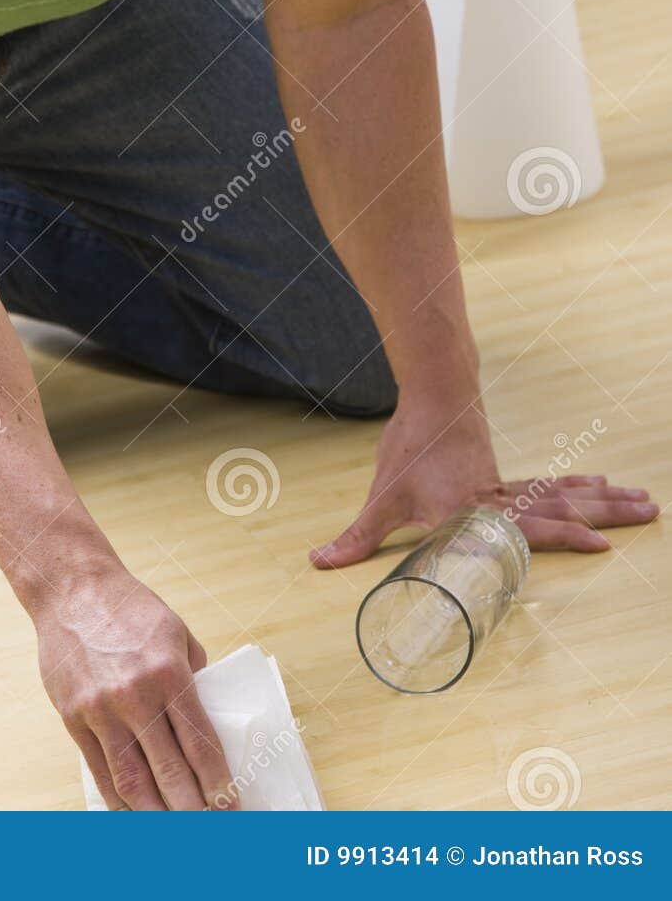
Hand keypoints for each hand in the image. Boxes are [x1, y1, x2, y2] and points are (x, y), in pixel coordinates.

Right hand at [33, 562, 237, 809]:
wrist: (71, 590)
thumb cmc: (130, 608)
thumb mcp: (176, 631)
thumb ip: (194, 676)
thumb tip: (208, 720)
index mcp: (169, 672)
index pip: (200, 744)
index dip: (218, 784)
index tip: (231, 808)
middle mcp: (135, 695)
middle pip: (170, 773)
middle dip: (193, 812)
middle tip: (208, 833)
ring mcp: (101, 710)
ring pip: (133, 782)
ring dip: (157, 817)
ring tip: (175, 835)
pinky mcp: (74, 718)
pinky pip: (101, 773)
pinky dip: (121, 802)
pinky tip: (136, 816)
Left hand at [310, 393, 658, 567]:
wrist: (431, 394)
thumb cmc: (408, 447)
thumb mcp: (382, 496)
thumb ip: (357, 537)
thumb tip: (317, 561)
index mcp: (470, 511)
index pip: (519, 529)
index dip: (558, 536)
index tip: (596, 544)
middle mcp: (497, 500)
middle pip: (558, 507)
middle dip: (602, 516)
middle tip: (648, 511)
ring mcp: (507, 487)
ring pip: (562, 494)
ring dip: (603, 500)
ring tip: (643, 503)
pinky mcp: (506, 479)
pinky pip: (550, 487)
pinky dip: (578, 489)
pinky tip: (600, 486)